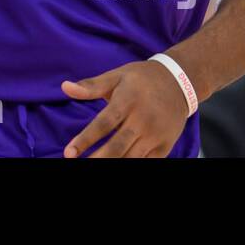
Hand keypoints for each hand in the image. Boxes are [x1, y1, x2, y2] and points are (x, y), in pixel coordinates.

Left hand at [61, 60, 190, 157]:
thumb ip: (91, 86)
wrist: (179, 82)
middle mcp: (143, 120)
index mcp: (128, 101)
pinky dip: (132, 166)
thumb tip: (64, 87)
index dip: (85, 140)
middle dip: (97, 159)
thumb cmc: (141, 79)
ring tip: (94, 167)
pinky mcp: (165, 146)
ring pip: (131, 158)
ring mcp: (156, 135)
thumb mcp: (116, 76)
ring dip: (112, 165)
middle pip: (117, 147)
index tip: (69, 152)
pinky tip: (117, 166)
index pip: (103, 124)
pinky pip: (147, 163)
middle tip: (77, 165)